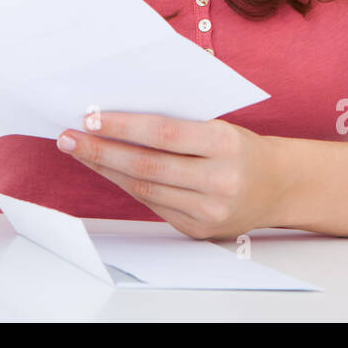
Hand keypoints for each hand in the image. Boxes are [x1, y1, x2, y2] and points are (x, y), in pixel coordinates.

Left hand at [56, 111, 284, 239]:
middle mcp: (219, 180)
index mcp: (225, 143)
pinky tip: (107, 170)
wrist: (279, 186)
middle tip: (69, 136)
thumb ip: (176, 123)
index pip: (163, 133)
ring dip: (106, 169)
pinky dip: (127, 186)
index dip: (123, 126)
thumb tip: (117, 116)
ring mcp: (209, 210)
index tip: (90, 117)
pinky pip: (153, 205)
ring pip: (145, 189)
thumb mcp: (218, 124)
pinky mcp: (198, 230)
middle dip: (101, 150)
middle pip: (147, 165)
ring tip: (80, 151)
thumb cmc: (240, 147)